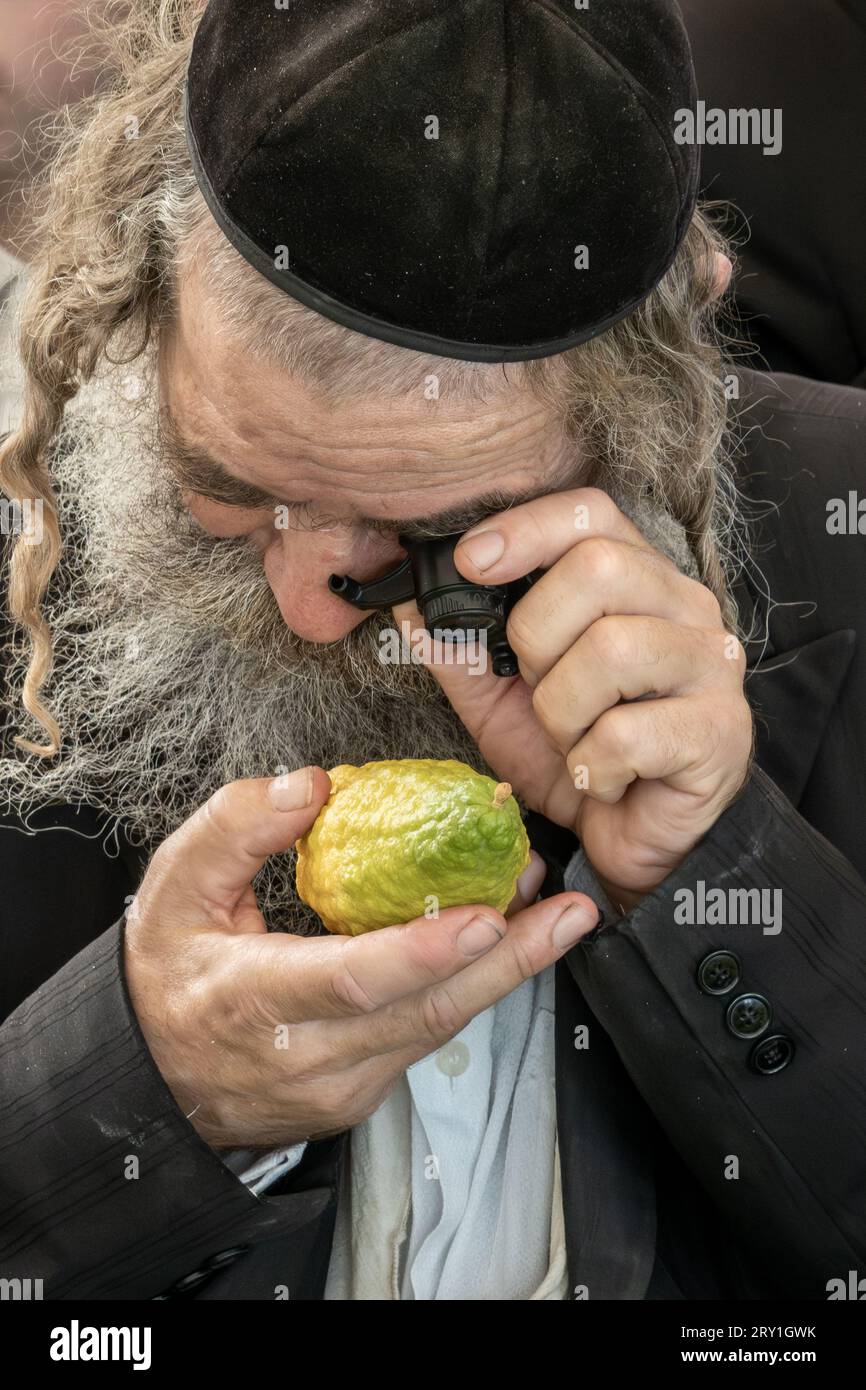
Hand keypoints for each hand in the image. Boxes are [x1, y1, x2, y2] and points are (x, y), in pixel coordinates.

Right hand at [123, 768, 597, 1148]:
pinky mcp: (361, 1093)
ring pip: (436, 1029)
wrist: (153, 1077)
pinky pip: (426, 1038)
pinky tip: (505, 943)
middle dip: (506, 960)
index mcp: (252, 999)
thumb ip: (234, 828)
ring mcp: (339, 1085)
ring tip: (557, 914)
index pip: (350, 981)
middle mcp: (305, 1057)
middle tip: (566, 910)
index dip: (421, 953)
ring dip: (504, 971)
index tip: (485, 917)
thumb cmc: (169, 972)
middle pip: (422, 1012)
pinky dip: (470, 989)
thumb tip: (309, 785)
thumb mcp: (172, 887)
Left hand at [394, 488, 752, 910]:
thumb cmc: (575, 753)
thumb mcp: (499, 697)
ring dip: (561, 712)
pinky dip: (590, 767)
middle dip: (537, 638)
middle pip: (600, 568)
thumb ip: (460, 645)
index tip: (469, 562)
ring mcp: (711, 666)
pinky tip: (600, 778)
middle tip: (538, 688)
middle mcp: (686, 608)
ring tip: (571, 741)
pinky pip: (625, 734)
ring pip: (611, 650)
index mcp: (636, 580)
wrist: (627, 840)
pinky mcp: (720, 731)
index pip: (591, 512)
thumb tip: (408, 596)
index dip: (526, 528)